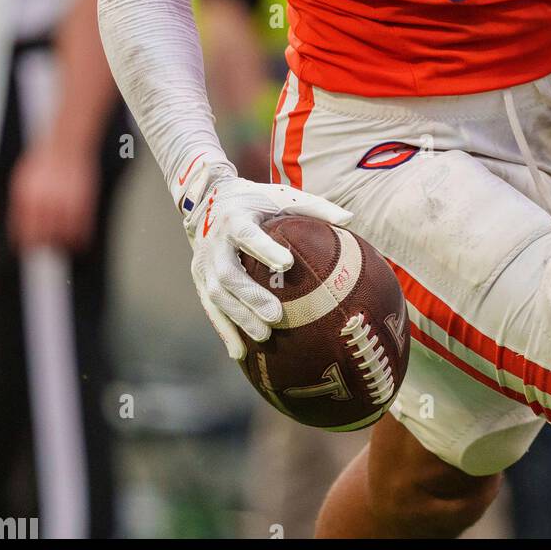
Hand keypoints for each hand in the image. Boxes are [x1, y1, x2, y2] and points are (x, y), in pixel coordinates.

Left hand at [8, 141, 99, 251]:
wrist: (67, 142)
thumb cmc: (44, 159)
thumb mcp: (22, 178)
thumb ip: (20, 201)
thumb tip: (18, 221)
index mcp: (27, 197)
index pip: (23, 230)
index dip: (25, 241)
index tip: (29, 245)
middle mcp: (45, 201)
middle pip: (42, 236)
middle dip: (44, 244)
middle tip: (47, 246)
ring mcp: (65, 200)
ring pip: (63, 235)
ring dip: (63, 243)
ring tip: (63, 245)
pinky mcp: (83, 199)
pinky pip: (82, 226)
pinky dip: (81, 237)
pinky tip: (80, 240)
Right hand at [184, 173, 351, 359]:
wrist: (209, 200)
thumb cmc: (255, 200)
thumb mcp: (281, 196)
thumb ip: (314, 206)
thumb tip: (350, 218)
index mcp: (235, 218)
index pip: (247, 234)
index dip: (264, 249)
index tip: (287, 263)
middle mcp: (214, 242)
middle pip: (229, 273)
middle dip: (251, 296)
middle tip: (277, 316)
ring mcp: (203, 263)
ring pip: (217, 295)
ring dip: (239, 317)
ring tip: (265, 336)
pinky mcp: (199, 279)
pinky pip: (210, 309)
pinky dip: (224, 331)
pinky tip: (240, 353)